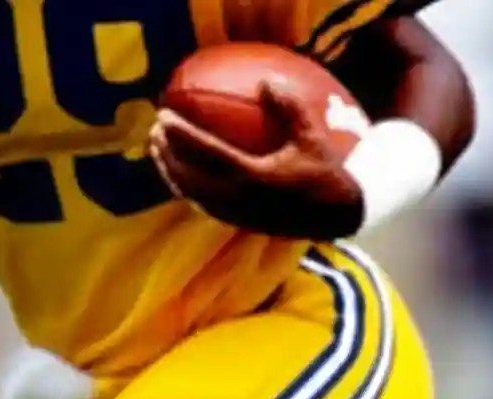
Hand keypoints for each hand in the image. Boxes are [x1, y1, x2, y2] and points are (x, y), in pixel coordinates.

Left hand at [149, 81, 363, 239]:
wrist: (340, 215)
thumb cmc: (326, 172)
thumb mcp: (312, 136)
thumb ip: (289, 108)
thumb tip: (266, 81)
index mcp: (255, 177)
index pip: (207, 153)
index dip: (182, 135)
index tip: (163, 117)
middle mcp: (240, 199)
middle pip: (189, 177)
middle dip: (166, 155)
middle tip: (153, 131)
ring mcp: (237, 215)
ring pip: (192, 194)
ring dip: (170, 173)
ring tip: (156, 151)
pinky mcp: (239, 223)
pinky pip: (203, 205)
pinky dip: (186, 188)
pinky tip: (179, 174)